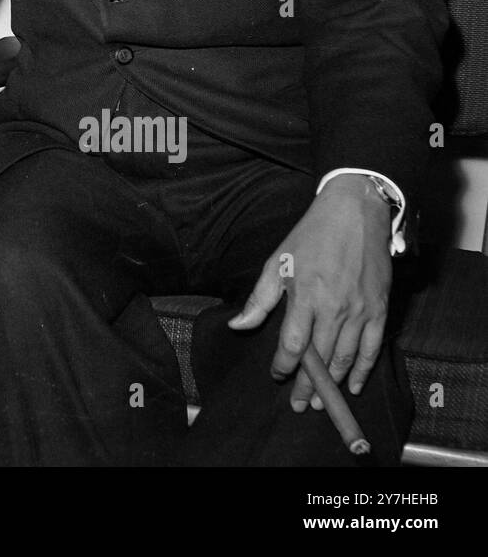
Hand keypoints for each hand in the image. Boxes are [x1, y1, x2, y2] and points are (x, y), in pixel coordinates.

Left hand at [228, 175, 392, 409]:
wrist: (354, 214)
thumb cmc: (311, 236)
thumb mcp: (277, 262)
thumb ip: (259, 300)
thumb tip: (238, 326)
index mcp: (305, 296)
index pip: (293, 345)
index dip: (283, 365)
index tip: (276, 374)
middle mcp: (334, 309)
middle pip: (320, 358)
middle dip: (307, 385)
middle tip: (298, 404)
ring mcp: (360, 311)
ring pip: (345, 359)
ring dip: (332, 384)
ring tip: (319, 402)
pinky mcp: (379, 310)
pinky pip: (372, 349)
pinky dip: (363, 370)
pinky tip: (353, 385)